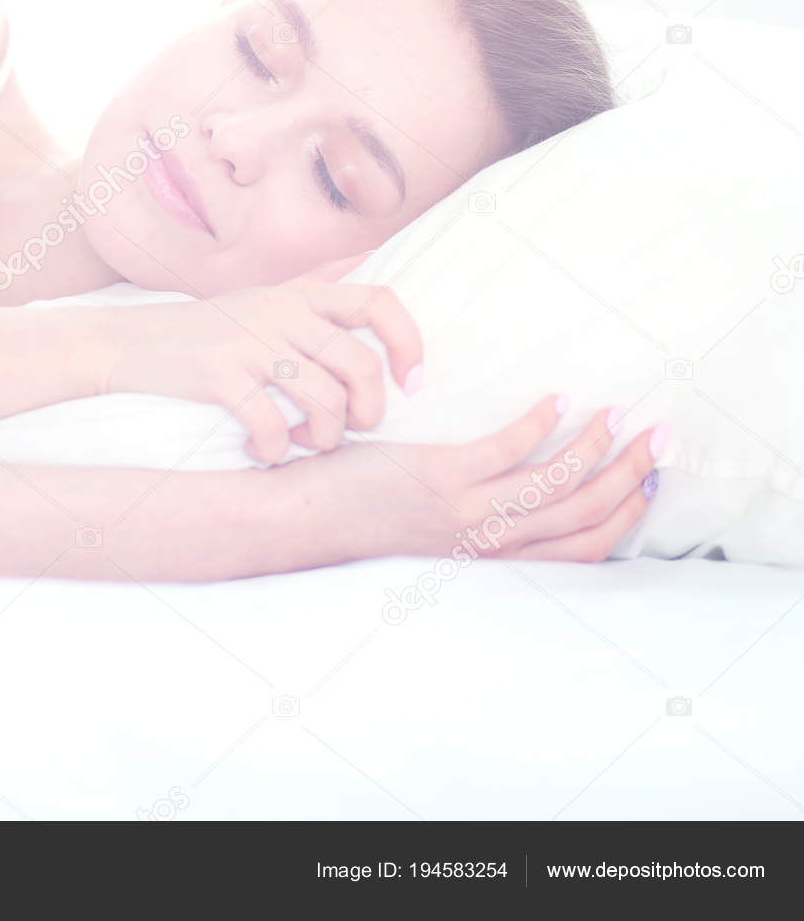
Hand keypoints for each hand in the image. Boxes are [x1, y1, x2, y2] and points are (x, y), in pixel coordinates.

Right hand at [97, 260, 423, 462]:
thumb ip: (312, 292)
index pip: (380, 303)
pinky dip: (274, 450)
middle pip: (360, 364)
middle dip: (367, 411)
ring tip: (302, 444)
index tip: (410, 383)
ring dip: (324, 437)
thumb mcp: (259, 300)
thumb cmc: (202, 333)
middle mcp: (280, 311)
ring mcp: (249, 340)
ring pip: (324, 400)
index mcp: (300, 294)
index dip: (408, 344)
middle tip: (349, 431)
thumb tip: (364, 259)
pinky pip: (270, 423)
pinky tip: (260, 451)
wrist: (127, 343)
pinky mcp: (218, 372)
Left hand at [308, 394, 663, 562]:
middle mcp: (486, 544)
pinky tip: (554, 400)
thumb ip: (473, 511)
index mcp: (490, 559)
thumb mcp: (431, 525)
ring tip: (618, 414)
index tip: (648, 480)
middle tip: (658, 439)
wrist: (301, 521)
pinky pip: (507, 451)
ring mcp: (465, 514)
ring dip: (596, 446)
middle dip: (629, 477)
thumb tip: (512, 476)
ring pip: (556, 485)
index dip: (623, 515)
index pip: (582, 550)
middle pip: (584, 517)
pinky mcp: (439, 480)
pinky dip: (539, 424)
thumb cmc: (360, 515)